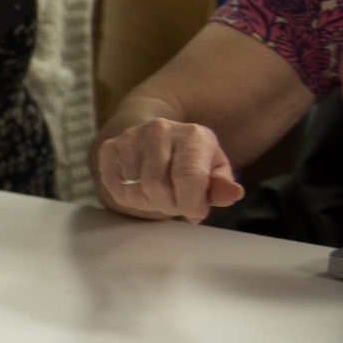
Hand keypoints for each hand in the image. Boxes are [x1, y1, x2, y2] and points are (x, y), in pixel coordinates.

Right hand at [96, 116, 241, 220]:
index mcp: (193, 135)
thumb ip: (222, 185)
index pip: (188, 177)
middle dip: (170, 206)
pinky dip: (132, 200)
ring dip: (151, 204)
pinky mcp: (110, 149)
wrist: (159, 136)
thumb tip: (232, 193)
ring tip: (162, 197)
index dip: (192, 203)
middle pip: (158, 187)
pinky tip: (143, 191)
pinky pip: (117, 190)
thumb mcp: (214, 170)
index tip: (196, 212)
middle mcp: (159, 130)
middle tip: (177, 204)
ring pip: (136, 192)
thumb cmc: (190, 159)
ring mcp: (131, 138)